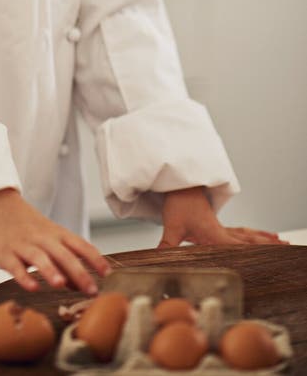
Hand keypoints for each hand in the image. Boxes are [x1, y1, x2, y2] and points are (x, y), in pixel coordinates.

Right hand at [0, 188, 109, 293]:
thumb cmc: (28, 226)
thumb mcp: (50, 237)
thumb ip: (64, 261)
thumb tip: (79, 285)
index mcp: (57, 233)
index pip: (80, 245)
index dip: (94, 258)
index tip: (106, 273)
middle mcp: (43, 238)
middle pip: (63, 254)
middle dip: (79, 272)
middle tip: (91, 290)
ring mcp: (23, 245)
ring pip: (39, 258)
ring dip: (51, 271)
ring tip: (61, 285)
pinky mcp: (5, 254)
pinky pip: (15, 266)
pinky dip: (24, 277)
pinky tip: (33, 287)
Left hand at [158, 186, 290, 247]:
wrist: (178, 184)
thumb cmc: (178, 203)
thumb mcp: (172, 227)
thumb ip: (167, 246)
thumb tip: (159, 260)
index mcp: (215, 235)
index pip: (239, 248)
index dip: (254, 253)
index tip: (269, 258)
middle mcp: (221, 231)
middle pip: (248, 240)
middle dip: (266, 245)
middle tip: (286, 246)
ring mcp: (219, 226)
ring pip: (245, 234)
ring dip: (261, 238)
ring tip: (278, 241)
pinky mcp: (215, 223)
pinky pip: (238, 231)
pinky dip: (249, 234)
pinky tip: (254, 235)